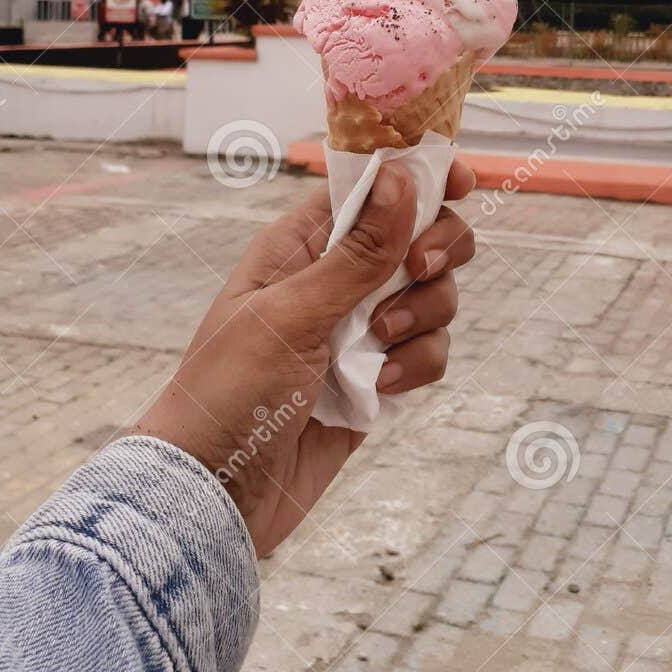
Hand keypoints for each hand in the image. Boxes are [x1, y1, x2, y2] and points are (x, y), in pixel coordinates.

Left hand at [134, 159, 474, 555]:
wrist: (213, 494)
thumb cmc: (227, 394)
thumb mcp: (290, 316)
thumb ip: (356, 253)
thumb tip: (401, 177)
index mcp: (301, 245)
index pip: (370, 187)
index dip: (417, 176)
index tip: (458, 180)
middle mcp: (334, 279)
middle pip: (419, 233)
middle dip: (435, 247)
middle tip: (421, 267)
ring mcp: (357, 330)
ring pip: (432, 294)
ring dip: (423, 314)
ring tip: (380, 345)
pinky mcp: (376, 379)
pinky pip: (427, 351)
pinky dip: (417, 365)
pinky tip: (380, 388)